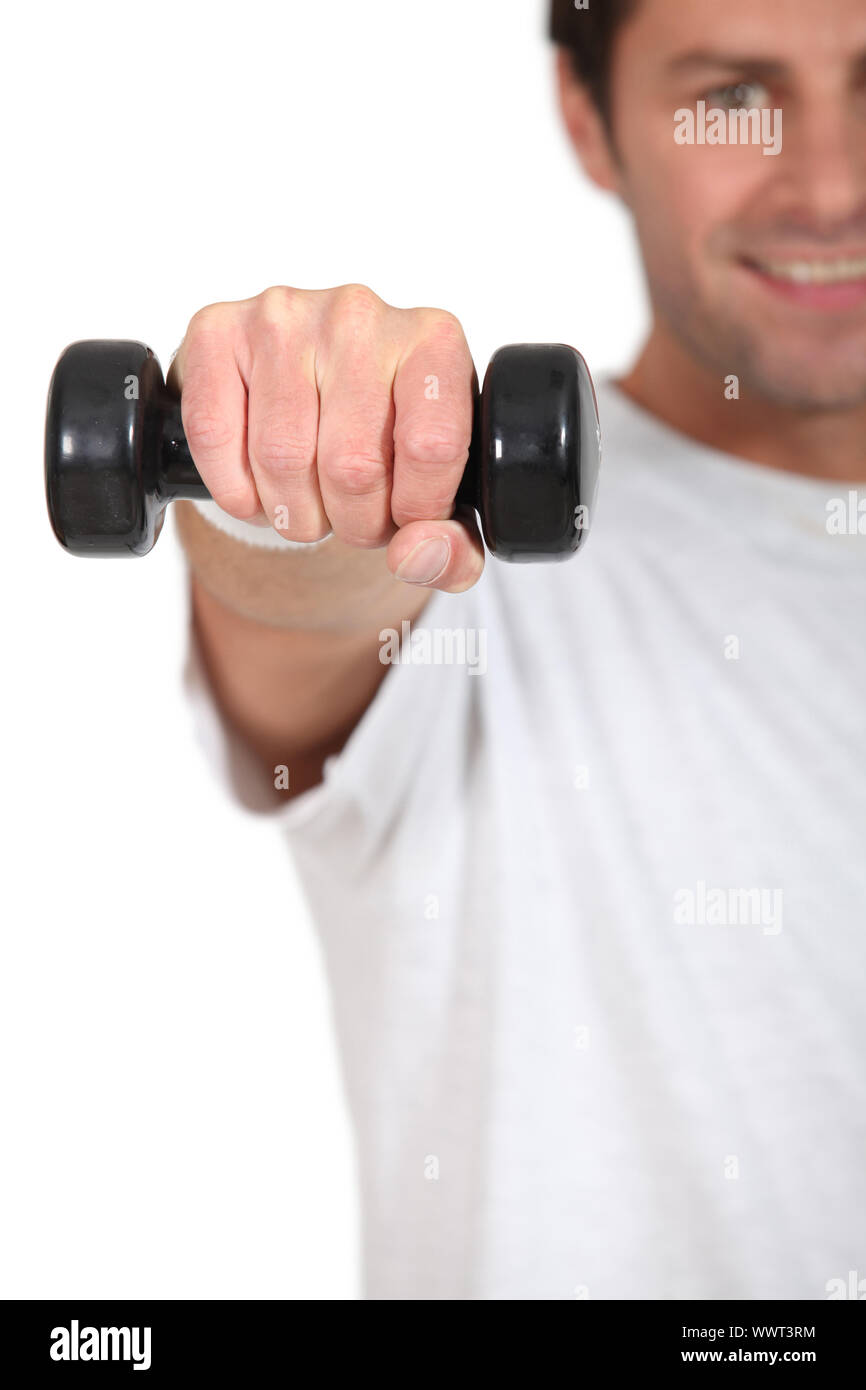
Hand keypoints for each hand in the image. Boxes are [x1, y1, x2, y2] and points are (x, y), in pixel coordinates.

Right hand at [168, 284, 484, 591]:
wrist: (305, 392)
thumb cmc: (379, 439)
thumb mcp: (437, 493)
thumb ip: (453, 545)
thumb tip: (418, 557)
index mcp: (433, 340)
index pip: (431, 446)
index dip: (415, 510)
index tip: (406, 518)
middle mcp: (359, 315)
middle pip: (352, 466)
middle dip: (352, 522)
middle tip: (353, 517)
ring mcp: (283, 317)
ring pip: (282, 459)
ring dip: (293, 514)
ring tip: (308, 502)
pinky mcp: (218, 331)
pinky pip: (215, 439)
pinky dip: (236, 492)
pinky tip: (259, 486)